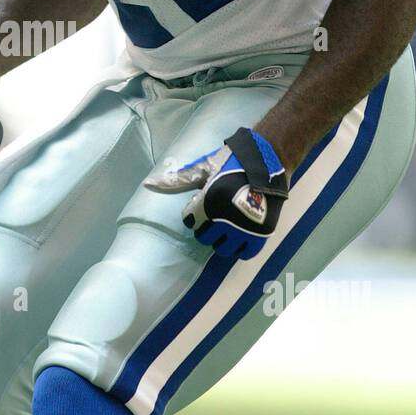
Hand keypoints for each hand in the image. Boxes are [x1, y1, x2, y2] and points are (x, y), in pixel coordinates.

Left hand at [145, 127, 288, 258]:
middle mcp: (225, 219)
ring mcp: (244, 228)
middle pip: (204, 238)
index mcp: (208, 201)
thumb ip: (178, 180)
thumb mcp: (203, 169)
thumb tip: (148, 184)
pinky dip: (241, 247)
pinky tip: (240, 236)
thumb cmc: (232, 162)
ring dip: (222, 241)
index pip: (190, 222)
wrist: (267, 161)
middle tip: (214, 218)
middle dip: (206, 229)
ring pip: (223, 249)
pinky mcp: (261, 234)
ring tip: (227, 228)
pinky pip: (245, 253)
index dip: (194, 215)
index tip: (202, 206)